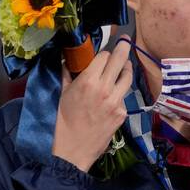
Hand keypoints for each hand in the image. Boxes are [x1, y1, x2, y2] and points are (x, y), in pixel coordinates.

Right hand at [51, 33, 132, 172]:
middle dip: (123, 48)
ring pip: (128, 78)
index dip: (104, 53)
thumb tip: (67, 60)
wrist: (72, 148)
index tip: (105, 52)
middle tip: (125, 40)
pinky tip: (114, 94)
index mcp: (88, 80)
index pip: (104, 56)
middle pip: (120, 61)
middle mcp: (105, 88)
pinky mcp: (122, 113)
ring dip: (126, 69)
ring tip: (126, 64)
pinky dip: (120, 92)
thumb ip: (67, 74)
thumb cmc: (62, 120)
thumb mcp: (62, 93)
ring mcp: (117, 101)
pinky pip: (124, 97)